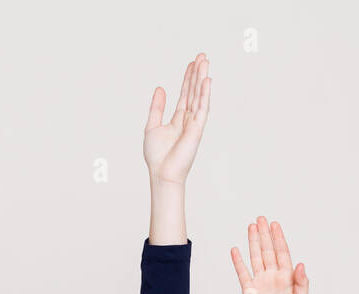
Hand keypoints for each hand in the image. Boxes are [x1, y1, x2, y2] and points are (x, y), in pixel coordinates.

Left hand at [143, 53, 210, 186]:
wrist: (162, 173)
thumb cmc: (157, 156)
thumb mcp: (152, 125)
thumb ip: (157, 107)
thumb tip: (161, 88)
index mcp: (178, 119)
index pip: (186, 94)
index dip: (188, 78)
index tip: (191, 63)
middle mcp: (188, 119)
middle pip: (194, 91)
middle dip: (197, 73)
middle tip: (202, 55)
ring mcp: (194, 123)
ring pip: (199, 96)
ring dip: (202, 78)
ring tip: (205, 61)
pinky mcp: (197, 129)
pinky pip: (202, 108)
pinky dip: (205, 94)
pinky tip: (206, 80)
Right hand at [230, 217, 310, 293]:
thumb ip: (301, 282)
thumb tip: (300, 264)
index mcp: (287, 276)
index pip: (282, 252)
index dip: (278, 238)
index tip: (275, 224)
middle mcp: (273, 276)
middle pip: (267, 250)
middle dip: (264, 235)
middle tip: (261, 219)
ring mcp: (260, 282)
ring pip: (255, 257)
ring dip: (253, 242)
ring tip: (251, 227)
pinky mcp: (249, 291)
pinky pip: (243, 273)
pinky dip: (238, 262)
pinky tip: (235, 250)